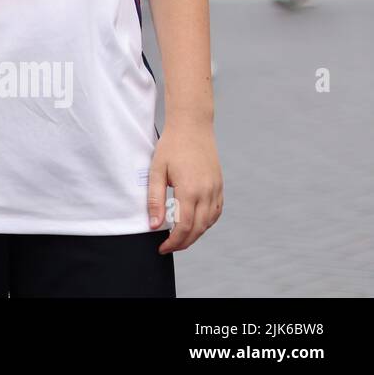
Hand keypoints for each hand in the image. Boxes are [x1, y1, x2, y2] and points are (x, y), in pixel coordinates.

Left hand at [147, 118, 223, 253]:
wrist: (192, 126)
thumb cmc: (171, 146)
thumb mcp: (156, 170)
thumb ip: (155, 199)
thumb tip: (153, 225)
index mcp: (190, 190)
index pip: (184, 227)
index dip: (173, 242)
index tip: (161, 248)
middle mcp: (207, 193)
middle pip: (198, 229)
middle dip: (183, 243)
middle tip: (168, 247)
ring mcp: (216, 189)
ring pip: (209, 222)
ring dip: (196, 234)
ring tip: (179, 238)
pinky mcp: (220, 186)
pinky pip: (216, 212)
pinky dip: (206, 222)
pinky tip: (195, 223)